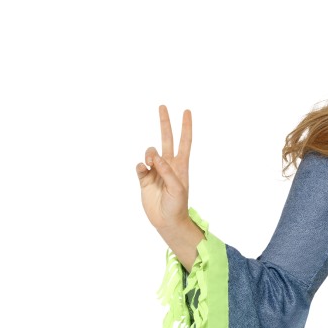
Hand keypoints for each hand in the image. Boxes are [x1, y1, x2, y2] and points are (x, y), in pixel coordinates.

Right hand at [135, 104, 191, 232]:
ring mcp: (156, 171)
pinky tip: (143, 170)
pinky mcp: (144, 179)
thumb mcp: (177, 189)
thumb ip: (167, 171)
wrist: (167, 221)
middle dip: (165, 123)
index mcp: (180, 166)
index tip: (187, 111)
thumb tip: (156, 156)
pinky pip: (140, 166)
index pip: (184, 142)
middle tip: (162, 106)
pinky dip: (140, 166)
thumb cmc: (177, 206)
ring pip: (150, 152)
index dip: (186, 127)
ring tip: (151, 164)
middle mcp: (168, 166)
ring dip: (149, 154)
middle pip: (166, 139)